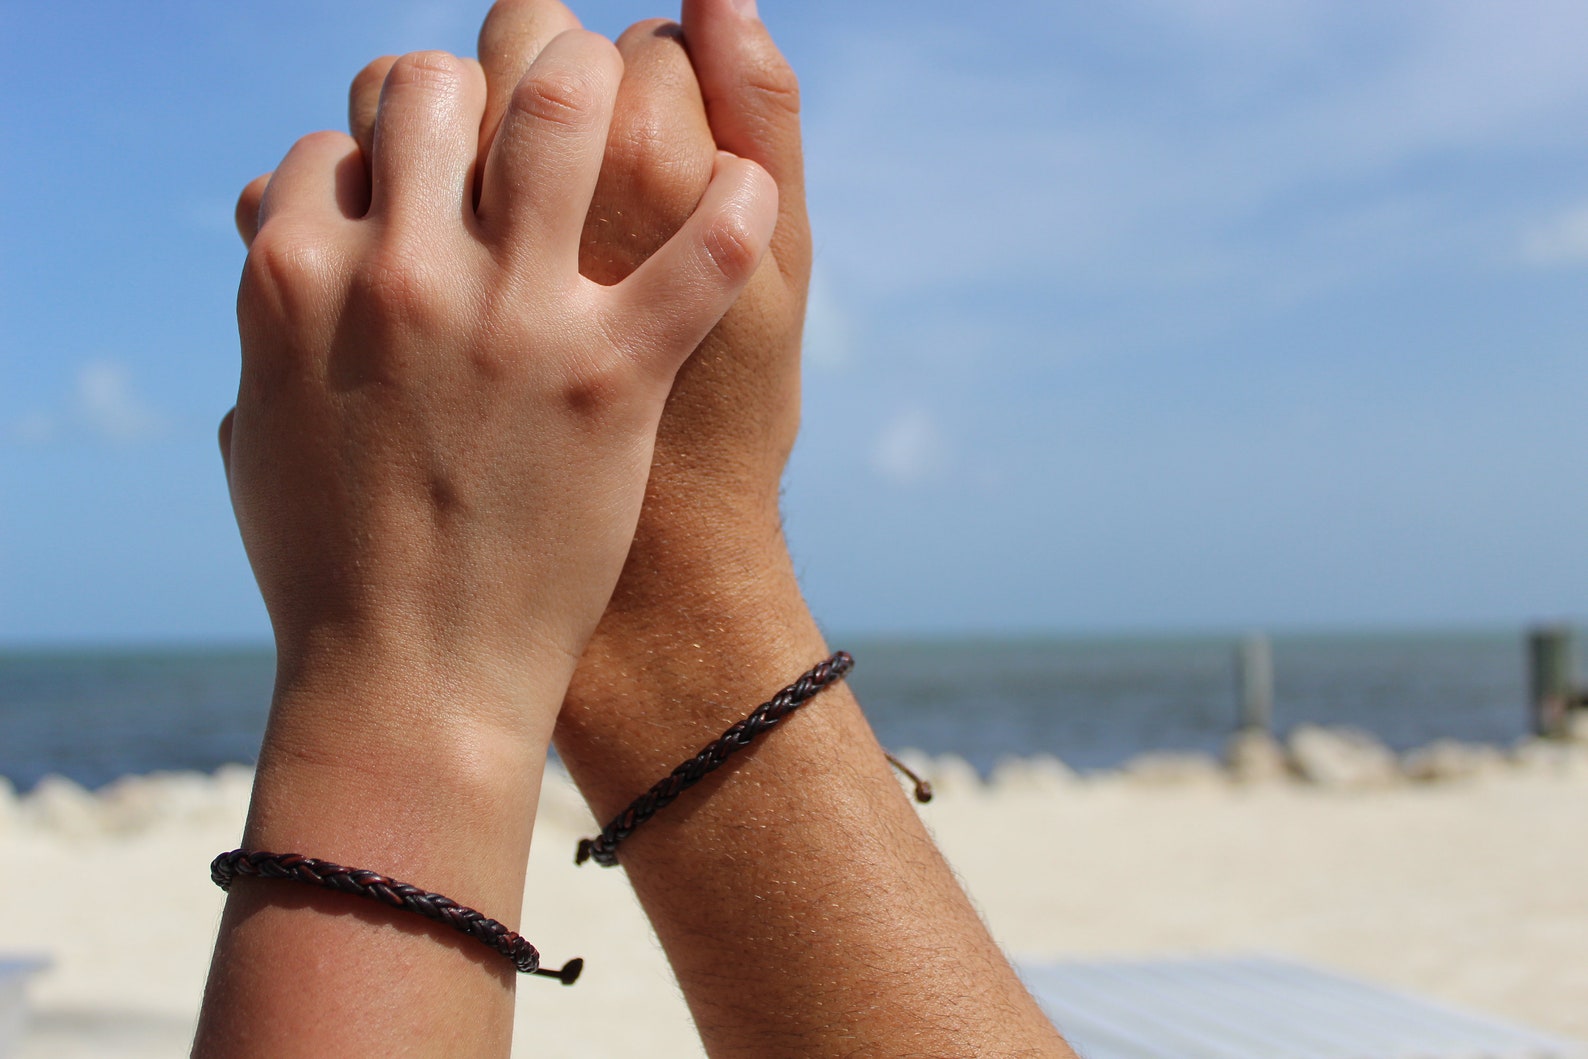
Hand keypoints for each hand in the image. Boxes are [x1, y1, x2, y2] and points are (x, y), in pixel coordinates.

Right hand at [223, 33, 775, 731]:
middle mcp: (398, 272)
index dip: (396, 137)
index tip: (438, 173)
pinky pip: (701, 248)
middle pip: (442, 80)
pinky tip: (745, 191)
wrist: (408, 680)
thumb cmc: (325, 564)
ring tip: (627, 108)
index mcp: (296, 273)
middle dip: (486, 76)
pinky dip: (738, 205)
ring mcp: (510, 319)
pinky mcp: (610, 377)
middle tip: (535, 110)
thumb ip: (273, 317)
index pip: (345, 129)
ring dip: (599, 84)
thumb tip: (287, 235)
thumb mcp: (261, 422)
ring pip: (563, 108)